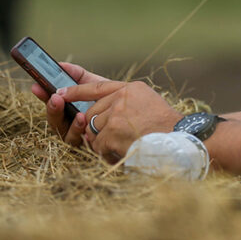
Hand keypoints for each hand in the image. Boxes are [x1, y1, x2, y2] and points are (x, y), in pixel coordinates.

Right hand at [30, 62, 109, 146]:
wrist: (131, 110)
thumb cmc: (110, 97)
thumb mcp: (94, 83)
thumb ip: (78, 75)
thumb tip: (60, 65)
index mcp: (67, 108)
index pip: (51, 102)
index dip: (42, 95)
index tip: (36, 86)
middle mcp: (69, 124)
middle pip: (55, 120)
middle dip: (53, 109)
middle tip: (55, 98)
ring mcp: (78, 136)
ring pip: (66, 134)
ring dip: (71, 124)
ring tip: (78, 115)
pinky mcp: (90, 146)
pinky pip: (83, 143)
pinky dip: (84, 133)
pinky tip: (88, 124)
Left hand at [58, 80, 183, 163]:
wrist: (181, 139)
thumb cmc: (166, 126)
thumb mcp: (148, 103)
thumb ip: (124, 102)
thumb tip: (97, 113)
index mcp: (131, 88)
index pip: (96, 86)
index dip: (76, 90)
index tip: (60, 92)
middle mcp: (122, 97)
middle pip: (92, 113)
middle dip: (98, 128)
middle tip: (116, 137)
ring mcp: (117, 114)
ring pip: (94, 130)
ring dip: (104, 142)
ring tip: (125, 144)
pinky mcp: (113, 132)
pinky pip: (98, 145)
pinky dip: (108, 153)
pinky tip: (124, 152)